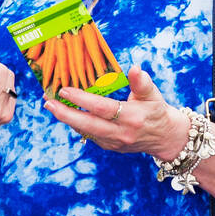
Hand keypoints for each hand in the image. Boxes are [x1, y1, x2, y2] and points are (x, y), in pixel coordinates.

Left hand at [42, 62, 189, 156]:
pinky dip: (77, 124)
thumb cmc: (157, 111)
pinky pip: (89, 135)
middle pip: (88, 125)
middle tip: (48, 103)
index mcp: (132, 117)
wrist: (165, 138)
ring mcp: (114, 143)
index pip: (103, 109)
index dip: (83, 100)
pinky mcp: (110, 147)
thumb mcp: (153, 94)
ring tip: (51, 106)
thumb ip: (141, 82)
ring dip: (67, 119)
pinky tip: (66, 114)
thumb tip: (134, 68)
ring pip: (86, 131)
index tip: (65, 90)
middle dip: (66, 114)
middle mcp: (121, 133)